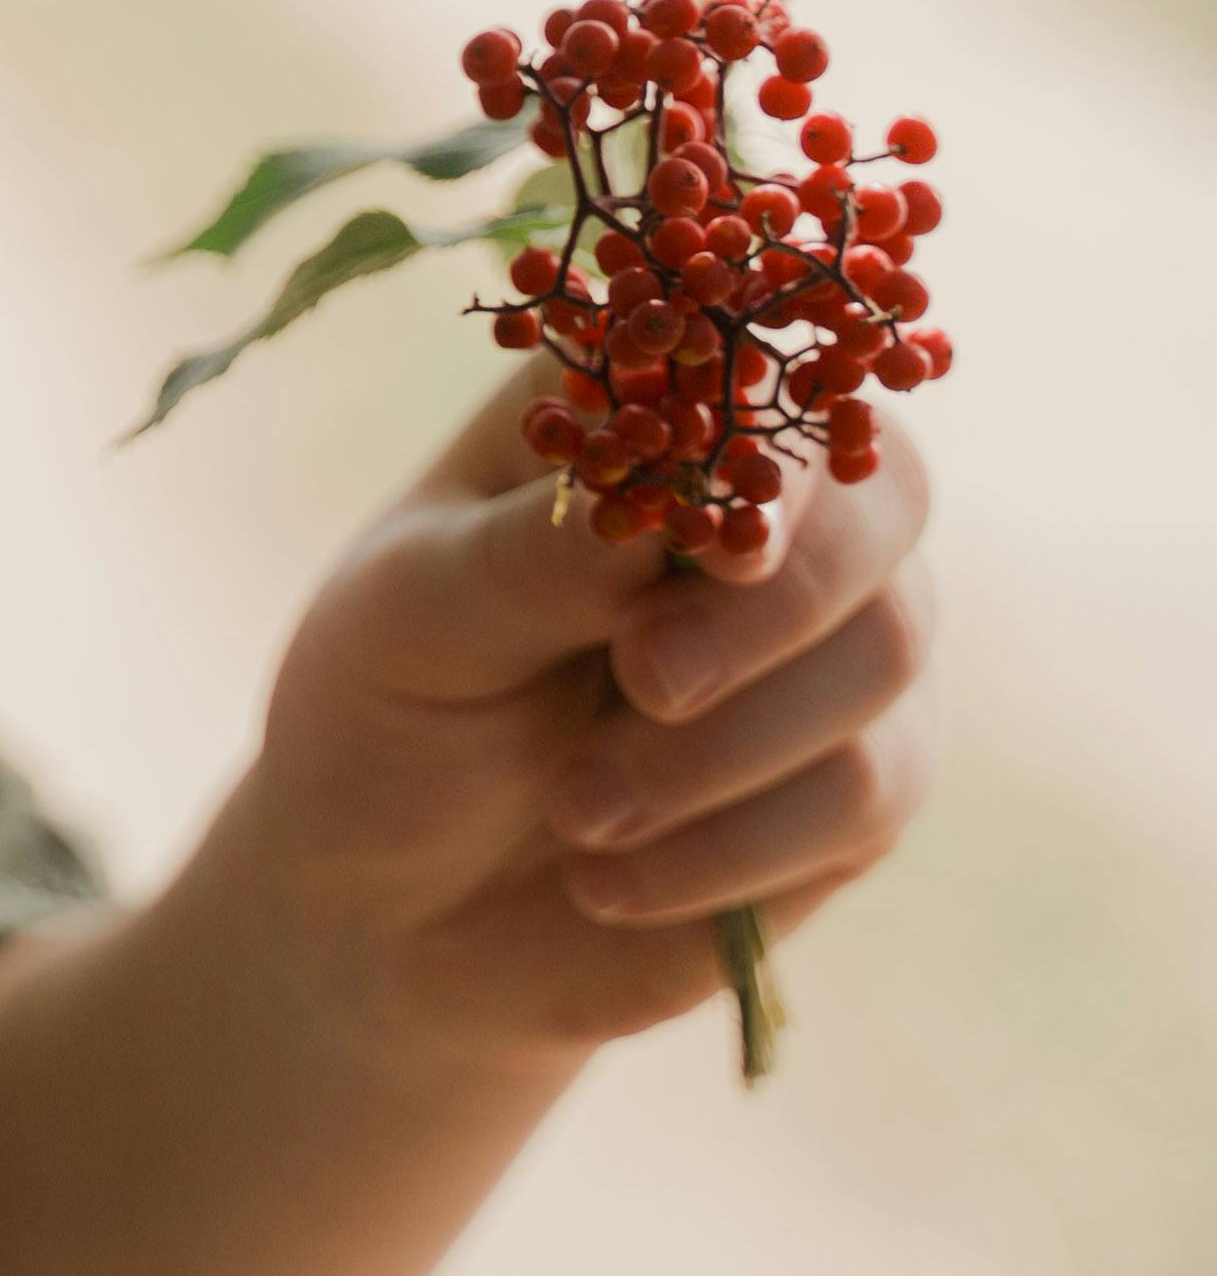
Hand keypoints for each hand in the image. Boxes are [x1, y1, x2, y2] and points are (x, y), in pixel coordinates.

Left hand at [244, 372, 935, 1075]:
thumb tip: (681, 508)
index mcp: (642, 410)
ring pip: (886, 651)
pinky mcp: (856, 781)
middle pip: (879, 496)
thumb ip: (536, 558)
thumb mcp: (417, 619)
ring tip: (575, 811)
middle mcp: (763, 505)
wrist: (389, 908)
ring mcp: (828, 641)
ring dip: (720, 751)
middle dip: (772, 604)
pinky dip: (730, 850)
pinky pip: (867, 793)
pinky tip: (607, 881)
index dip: (770, 447)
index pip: (762, 366)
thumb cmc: (388, 710)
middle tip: (643, 682)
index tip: (721, 541)